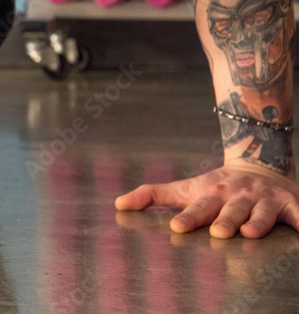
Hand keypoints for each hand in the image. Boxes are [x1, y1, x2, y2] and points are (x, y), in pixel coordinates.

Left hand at [115, 161, 298, 238]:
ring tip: (250, 232)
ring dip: (257, 222)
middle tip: (219, 232)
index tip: (176, 228)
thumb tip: (117, 203)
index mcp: (210, 194)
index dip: (188, 218)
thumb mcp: (186, 188)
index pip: (196, 208)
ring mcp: (263, 200)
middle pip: (230, 210)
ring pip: (262, 213)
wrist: (258, 165)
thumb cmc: (216, 186)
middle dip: (224, 220)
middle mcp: (237, 196)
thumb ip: (153, 195)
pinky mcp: (290, 204)